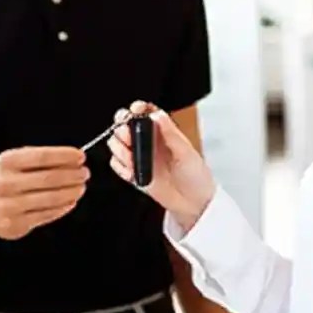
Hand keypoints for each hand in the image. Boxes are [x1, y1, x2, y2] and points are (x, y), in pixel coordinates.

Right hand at [0, 146, 89, 239]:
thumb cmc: (1, 181)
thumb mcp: (11, 163)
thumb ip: (38, 160)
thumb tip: (72, 160)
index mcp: (7, 162)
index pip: (42, 156)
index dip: (64, 156)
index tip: (80, 156)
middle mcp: (7, 183)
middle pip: (49, 179)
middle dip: (72, 175)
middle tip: (85, 173)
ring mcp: (11, 206)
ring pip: (50, 199)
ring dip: (71, 192)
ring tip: (81, 187)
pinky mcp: (16, 224)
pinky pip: (46, 215)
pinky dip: (62, 208)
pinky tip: (70, 202)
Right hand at [107, 101, 215, 229]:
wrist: (194, 204)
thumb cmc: (196, 176)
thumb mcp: (186, 151)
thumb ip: (170, 133)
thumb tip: (157, 114)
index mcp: (161, 132)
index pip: (144, 112)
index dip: (136, 108)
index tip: (135, 110)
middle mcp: (148, 142)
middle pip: (124, 126)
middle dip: (121, 127)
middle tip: (127, 134)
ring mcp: (139, 158)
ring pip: (116, 144)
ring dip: (119, 148)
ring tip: (131, 158)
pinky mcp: (133, 174)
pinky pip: (117, 165)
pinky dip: (120, 166)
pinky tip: (132, 172)